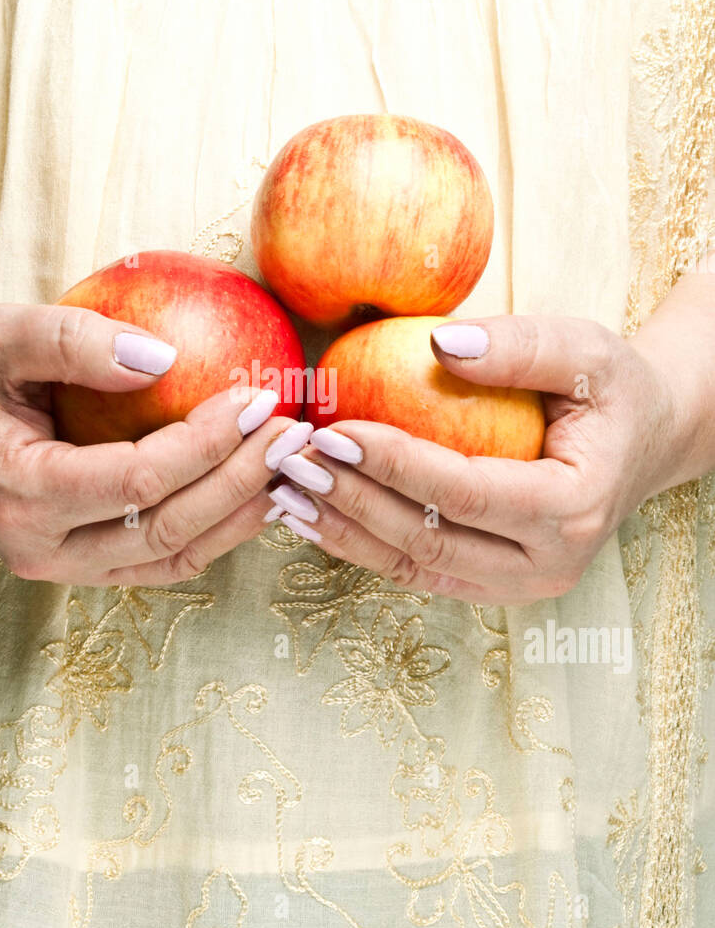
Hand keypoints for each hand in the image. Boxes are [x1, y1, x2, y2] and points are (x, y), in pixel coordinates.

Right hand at [0, 302, 308, 584]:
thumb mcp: (1, 332)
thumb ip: (75, 341)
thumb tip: (165, 357)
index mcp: (17, 493)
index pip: (135, 480)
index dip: (205, 444)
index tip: (257, 398)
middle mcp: (40, 548)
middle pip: (165, 529)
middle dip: (240, 482)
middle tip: (292, 433)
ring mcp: (62, 567)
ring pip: (172, 559)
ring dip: (240, 517)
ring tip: (290, 467)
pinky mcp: (85, 564)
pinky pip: (163, 560)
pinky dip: (216, 531)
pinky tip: (255, 492)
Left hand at [265, 315, 689, 604]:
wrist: (644, 440)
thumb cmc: (613, 389)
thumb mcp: (585, 348)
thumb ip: (520, 345)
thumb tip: (442, 343)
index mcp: (572, 508)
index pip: (465, 492)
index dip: (394, 464)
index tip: (334, 430)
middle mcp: (548, 564)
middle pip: (429, 539)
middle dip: (351, 500)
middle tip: (292, 460)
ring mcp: (518, 585)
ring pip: (414, 566)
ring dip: (342, 531)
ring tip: (283, 491)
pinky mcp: (491, 584)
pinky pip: (416, 569)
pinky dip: (360, 544)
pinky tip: (312, 514)